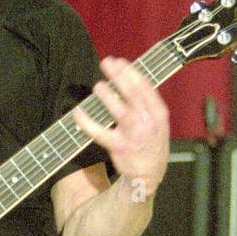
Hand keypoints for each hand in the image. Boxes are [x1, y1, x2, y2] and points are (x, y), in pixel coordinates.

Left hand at [72, 57, 169, 201]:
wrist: (148, 174)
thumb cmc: (150, 142)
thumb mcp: (157, 121)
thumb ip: (146, 102)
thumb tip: (126, 77)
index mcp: (158, 113)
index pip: (146, 88)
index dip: (131, 72)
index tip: (119, 61)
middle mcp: (148, 123)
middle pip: (133, 95)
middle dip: (119, 76)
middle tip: (106, 63)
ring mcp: (134, 135)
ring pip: (119, 112)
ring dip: (107, 96)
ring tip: (97, 86)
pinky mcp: (119, 147)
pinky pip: (100, 133)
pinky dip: (87, 122)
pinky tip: (78, 112)